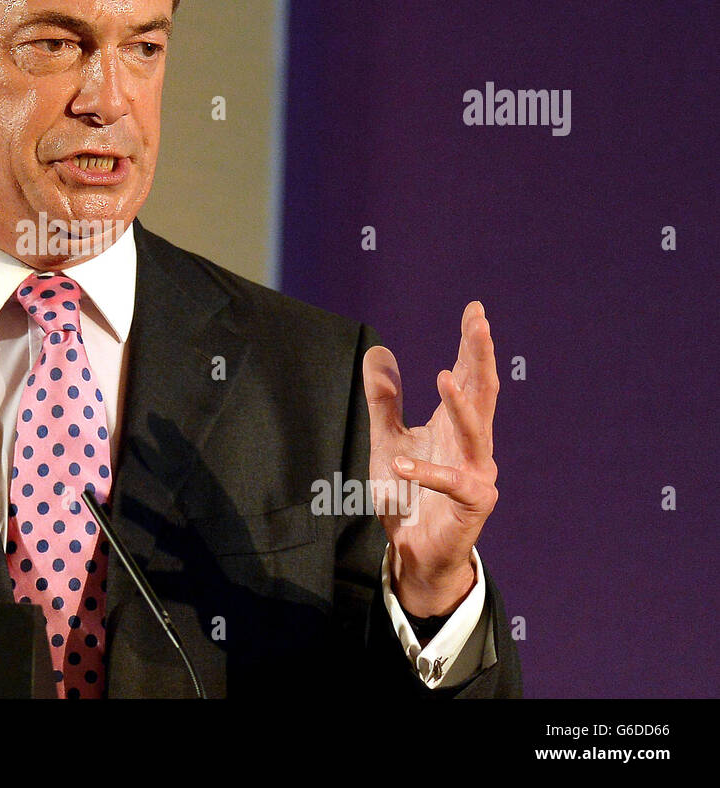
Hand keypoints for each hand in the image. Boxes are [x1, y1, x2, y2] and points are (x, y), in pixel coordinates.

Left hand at [362, 301, 498, 615]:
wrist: (415, 550)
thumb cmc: (407, 495)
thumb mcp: (386, 438)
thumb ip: (384, 399)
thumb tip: (379, 350)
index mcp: (454, 424)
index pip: (467, 375)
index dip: (470, 344)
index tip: (475, 310)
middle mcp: (472, 443)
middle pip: (481, 392)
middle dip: (480, 357)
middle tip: (479, 323)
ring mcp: (476, 472)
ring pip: (475, 432)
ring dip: (460, 405)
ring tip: (444, 375)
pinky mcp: (472, 503)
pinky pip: (450, 482)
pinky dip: (425, 471)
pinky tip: (400, 462)